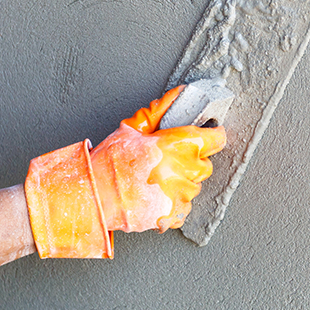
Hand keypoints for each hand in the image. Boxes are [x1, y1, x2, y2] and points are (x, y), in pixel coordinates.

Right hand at [24, 86, 225, 258]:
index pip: (216, 138)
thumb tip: (179, 95)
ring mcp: (181, 195)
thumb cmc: (109, 163)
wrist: (93, 197)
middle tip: (166, 161)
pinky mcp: (175, 215)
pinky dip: (172, 202)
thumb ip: (159, 111)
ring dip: (180, 182)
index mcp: (178, 145)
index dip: (211, 135)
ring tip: (154, 180)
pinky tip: (153, 195)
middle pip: (205, 164)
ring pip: (194, 186)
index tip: (206, 135)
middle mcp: (184, 171)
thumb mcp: (132, 129)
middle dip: (190, 161)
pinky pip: (183, 206)